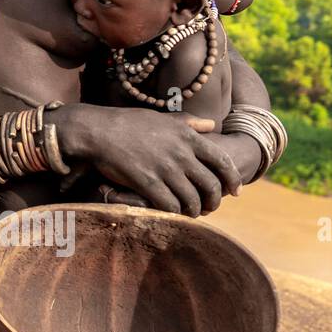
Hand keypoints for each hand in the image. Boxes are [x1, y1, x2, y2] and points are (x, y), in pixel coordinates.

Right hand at [54, 104, 238, 215]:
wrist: (97, 130)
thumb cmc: (128, 123)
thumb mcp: (163, 117)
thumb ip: (190, 122)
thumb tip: (212, 125)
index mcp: (188, 137)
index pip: (223, 162)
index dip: (233, 179)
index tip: (234, 191)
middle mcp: (181, 154)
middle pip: (211, 185)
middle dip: (214, 201)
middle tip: (211, 207)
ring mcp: (165, 169)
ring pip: (192, 199)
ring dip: (194, 211)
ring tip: (191, 213)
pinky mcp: (148, 183)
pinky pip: (170, 205)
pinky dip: (175, 213)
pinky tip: (172, 214)